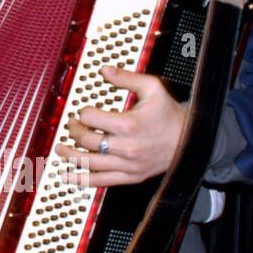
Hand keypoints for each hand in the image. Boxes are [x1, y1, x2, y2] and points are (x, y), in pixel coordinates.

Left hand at [59, 66, 187, 187]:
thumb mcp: (152, 89)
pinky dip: (81, 180)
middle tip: (70, 126)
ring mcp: (128, 165)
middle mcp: (126, 147)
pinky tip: (68, 176)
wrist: (192, 140)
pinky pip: (101, 182)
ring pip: (89, 164)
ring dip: (70, 156)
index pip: (90, 119)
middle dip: (73, 132)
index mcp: (129, 125)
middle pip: (86, 141)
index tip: (83, 111)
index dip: (82, 113)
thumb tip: (105, 70)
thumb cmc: (170, 114)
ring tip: (60, 149)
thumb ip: (127, 78)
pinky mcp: (131, 176)